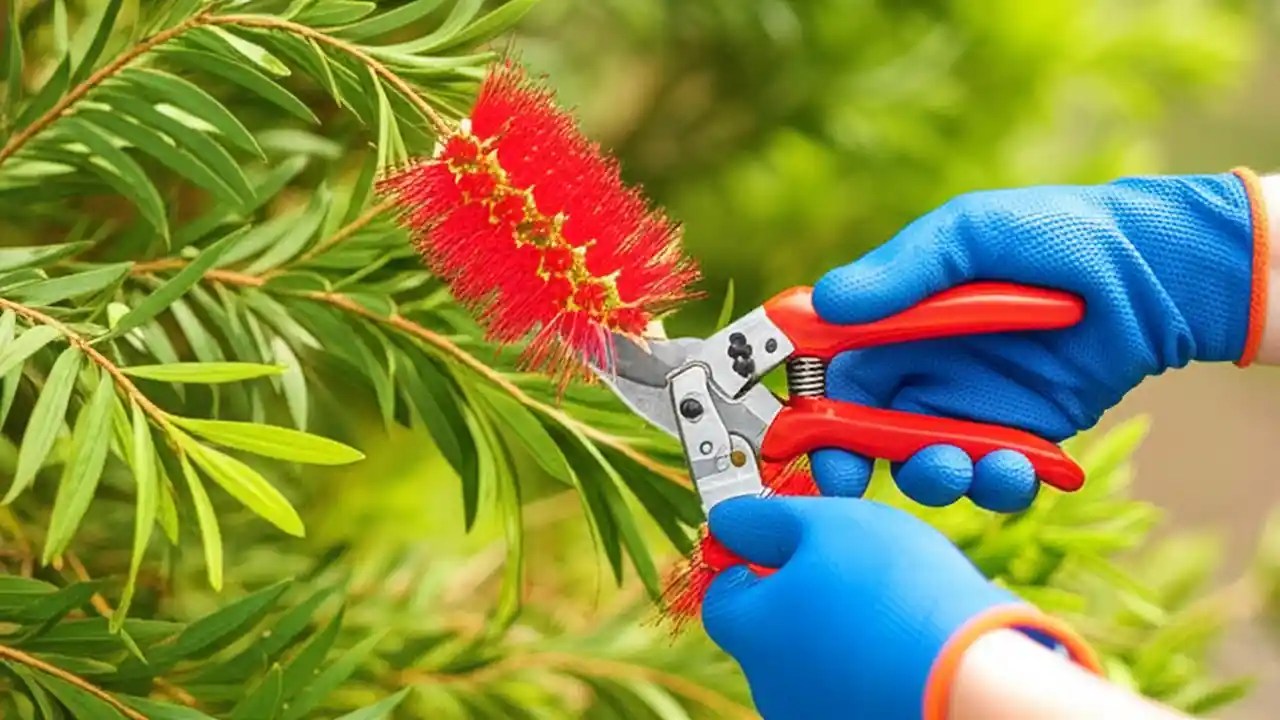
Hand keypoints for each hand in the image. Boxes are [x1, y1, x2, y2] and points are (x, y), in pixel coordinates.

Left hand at [701, 496, 1096, 719]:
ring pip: (814, 660)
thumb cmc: (896, 591)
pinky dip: (872, 665)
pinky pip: (852, 687)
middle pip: (770, 629)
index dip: (748, 562)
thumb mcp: (825, 524)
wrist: (972, 675)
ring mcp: (812, 714)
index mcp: (751, 631)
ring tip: (894, 609)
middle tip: (853, 569)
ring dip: (840, 632)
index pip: (722, 595)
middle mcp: (769, 684)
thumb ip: (765, 519)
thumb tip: (726, 520)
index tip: (782, 542)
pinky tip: (910, 647)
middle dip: (802, 596)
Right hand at [810, 171, 1264, 510]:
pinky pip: (990, 477)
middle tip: (850, 481)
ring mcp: (967, 408)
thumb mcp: (969, 235)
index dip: (810, 408)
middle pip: (862, 432)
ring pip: (922, 464)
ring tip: (962, 464)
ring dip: (930, 476)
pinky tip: (1015, 467)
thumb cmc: (1051, 234)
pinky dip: (995, 484)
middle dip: (852, 462)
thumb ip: (901, 272)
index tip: (800, 438)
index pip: (830, 373)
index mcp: (892, 323)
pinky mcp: (1017, 438)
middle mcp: (920, 371)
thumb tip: (825, 304)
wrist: (1151, 272)